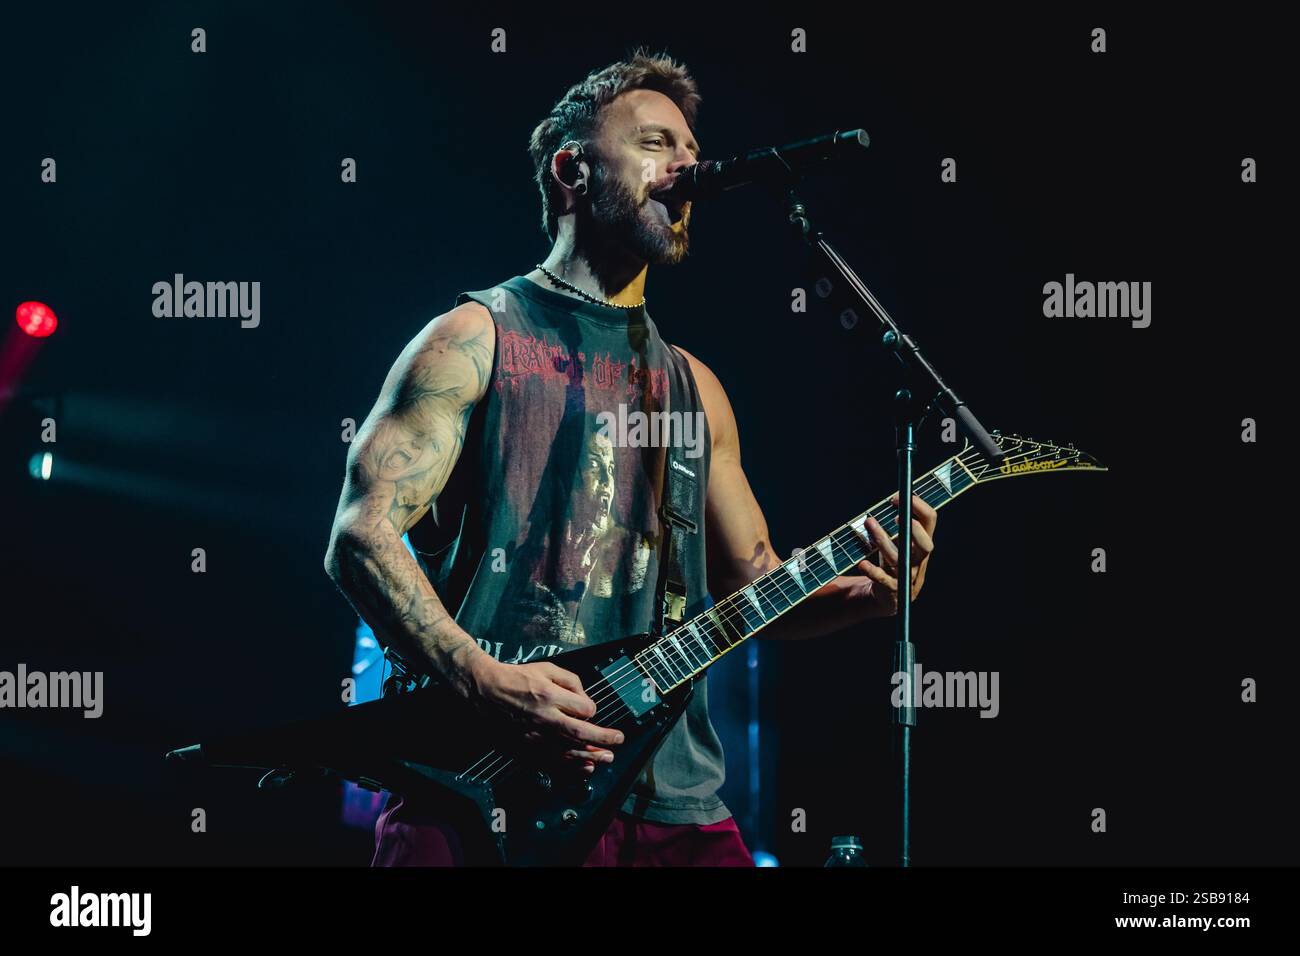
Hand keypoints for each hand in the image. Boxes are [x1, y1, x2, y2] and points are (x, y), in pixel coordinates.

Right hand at [467, 655, 621, 774]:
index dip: (592, 710)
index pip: (584, 708)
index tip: (590, 710)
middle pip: (581, 733)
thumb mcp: (546, 668)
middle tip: (618, 741)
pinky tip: (584, 768)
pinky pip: (552, 762)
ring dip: (591, 756)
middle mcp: (544, 718)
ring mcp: (534, 737)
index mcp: (550, 695)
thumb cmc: (516, 678)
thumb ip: (570, 680)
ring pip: (569, 751)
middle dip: (603, 738)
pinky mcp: (524, 749)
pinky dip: (570, 767)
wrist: (484, 691)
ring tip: (606, 758)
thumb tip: (585, 697)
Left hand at [850, 493, 936, 616]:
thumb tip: (896, 497)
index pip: (930, 522)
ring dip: (883, 540)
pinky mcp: (891, 588)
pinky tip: (863, 563)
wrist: (890, 596)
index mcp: (923, 543)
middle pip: (925, 545)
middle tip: (898, 517)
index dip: (918, 507)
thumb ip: (900, 523)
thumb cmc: (895, 561)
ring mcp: (906, 575)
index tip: (897, 497)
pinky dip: (873, 571)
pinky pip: (883, 579)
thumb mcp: (901, 541)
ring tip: (869, 522)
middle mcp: (919, 559)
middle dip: (913, 531)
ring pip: (897, 558)